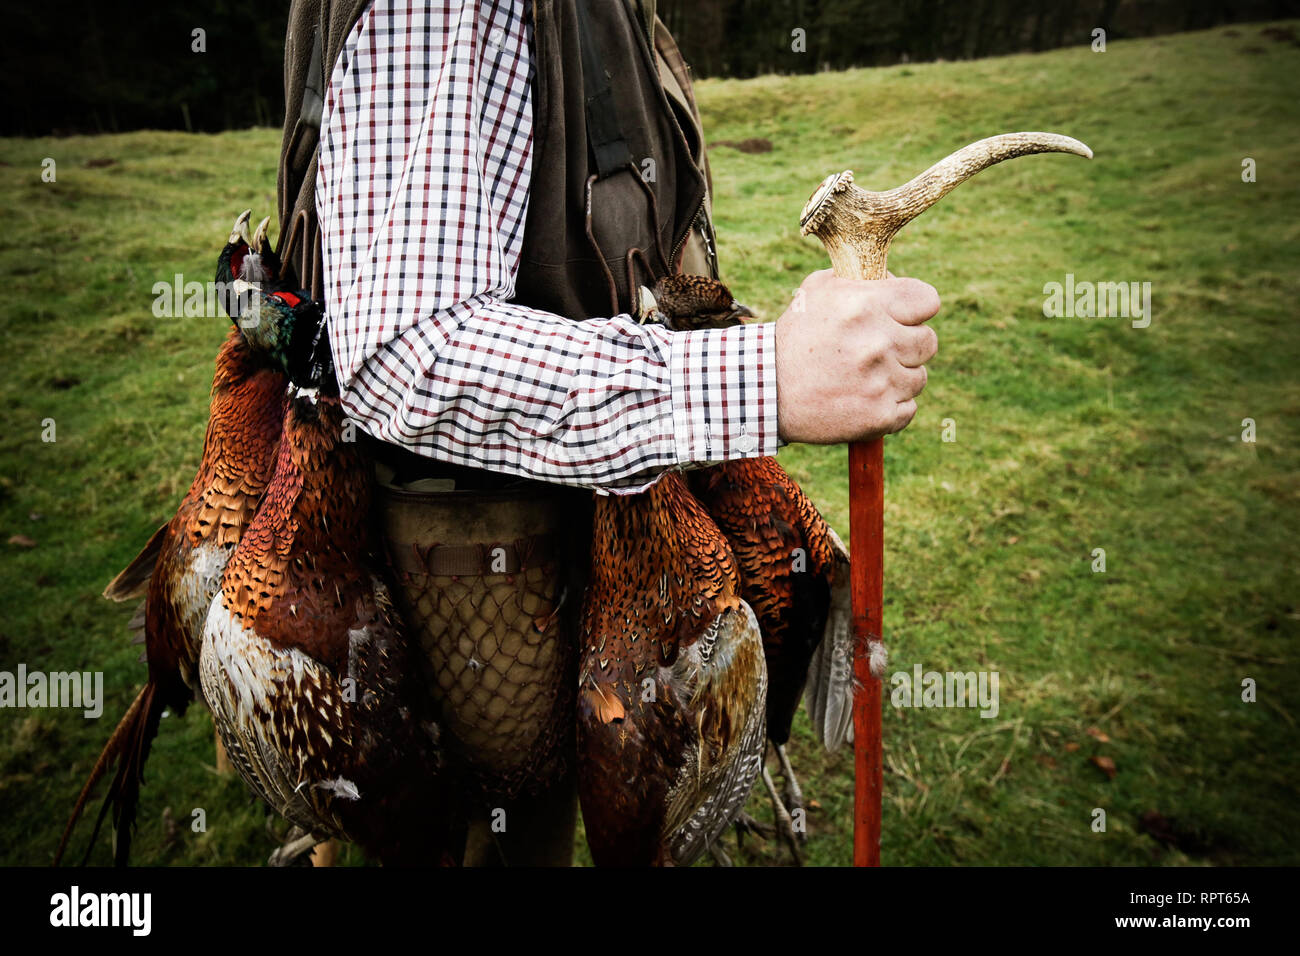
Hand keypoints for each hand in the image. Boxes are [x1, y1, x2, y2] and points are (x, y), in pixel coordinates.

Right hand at [774, 270, 938, 443]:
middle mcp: (878, 341)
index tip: (902, 318)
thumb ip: (860, 279)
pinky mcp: (879, 415)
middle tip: (878, 352)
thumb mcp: (817, 291)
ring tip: (864, 379)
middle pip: (928, 341)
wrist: (765, 392)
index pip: (928, 300)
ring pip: (919, 377)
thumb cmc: (794, 338)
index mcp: (867, 304)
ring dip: (898, 378)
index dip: (916, 309)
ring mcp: (881, 381)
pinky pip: (908, 409)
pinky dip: (889, 408)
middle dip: (906, 345)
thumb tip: (894, 280)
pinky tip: (863, 400)